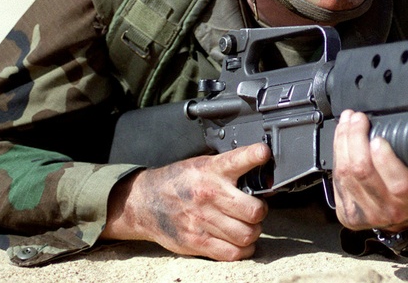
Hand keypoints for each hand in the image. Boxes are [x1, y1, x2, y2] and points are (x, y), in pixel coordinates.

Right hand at [103, 142, 270, 260]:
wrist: (144, 202)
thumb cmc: (179, 181)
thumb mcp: (203, 165)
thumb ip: (230, 169)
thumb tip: (263, 174)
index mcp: (212, 170)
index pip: (238, 159)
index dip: (255, 155)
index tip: (264, 153)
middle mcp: (209, 195)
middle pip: (254, 211)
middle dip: (262, 211)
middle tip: (257, 209)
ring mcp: (203, 221)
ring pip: (247, 235)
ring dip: (253, 232)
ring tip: (248, 226)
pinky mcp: (197, 242)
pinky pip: (232, 253)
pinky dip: (243, 249)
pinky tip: (240, 241)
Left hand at [332, 110, 407, 231]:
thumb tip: (401, 122)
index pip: (398, 183)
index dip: (385, 159)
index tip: (378, 138)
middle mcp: (388, 209)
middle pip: (363, 172)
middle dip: (356, 139)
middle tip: (358, 119)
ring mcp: (364, 214)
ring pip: (345, 174)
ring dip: (343, 142)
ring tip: (347, 123)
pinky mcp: (346, 213)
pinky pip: (336, 180)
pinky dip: (337, 155)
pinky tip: (341, 140)